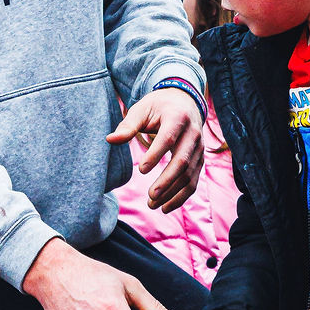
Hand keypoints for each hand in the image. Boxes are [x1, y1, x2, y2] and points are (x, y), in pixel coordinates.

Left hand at [108, 90, 203, 213]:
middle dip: (167, 180)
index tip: (141, 170)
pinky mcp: (199, 160)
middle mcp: (193, 134)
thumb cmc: (158, 107)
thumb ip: (128, 125)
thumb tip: (110, 140)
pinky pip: (193, 181)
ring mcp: (199, 148)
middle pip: (183, 160)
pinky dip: (181, 196)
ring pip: (189, 175)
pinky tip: (165, 206)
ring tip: (153, 205)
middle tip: (150, 196)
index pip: (168, 138)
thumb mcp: (142, 109)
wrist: (184, 102)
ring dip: (173, 193)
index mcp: (178, 118)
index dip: (156, 154)